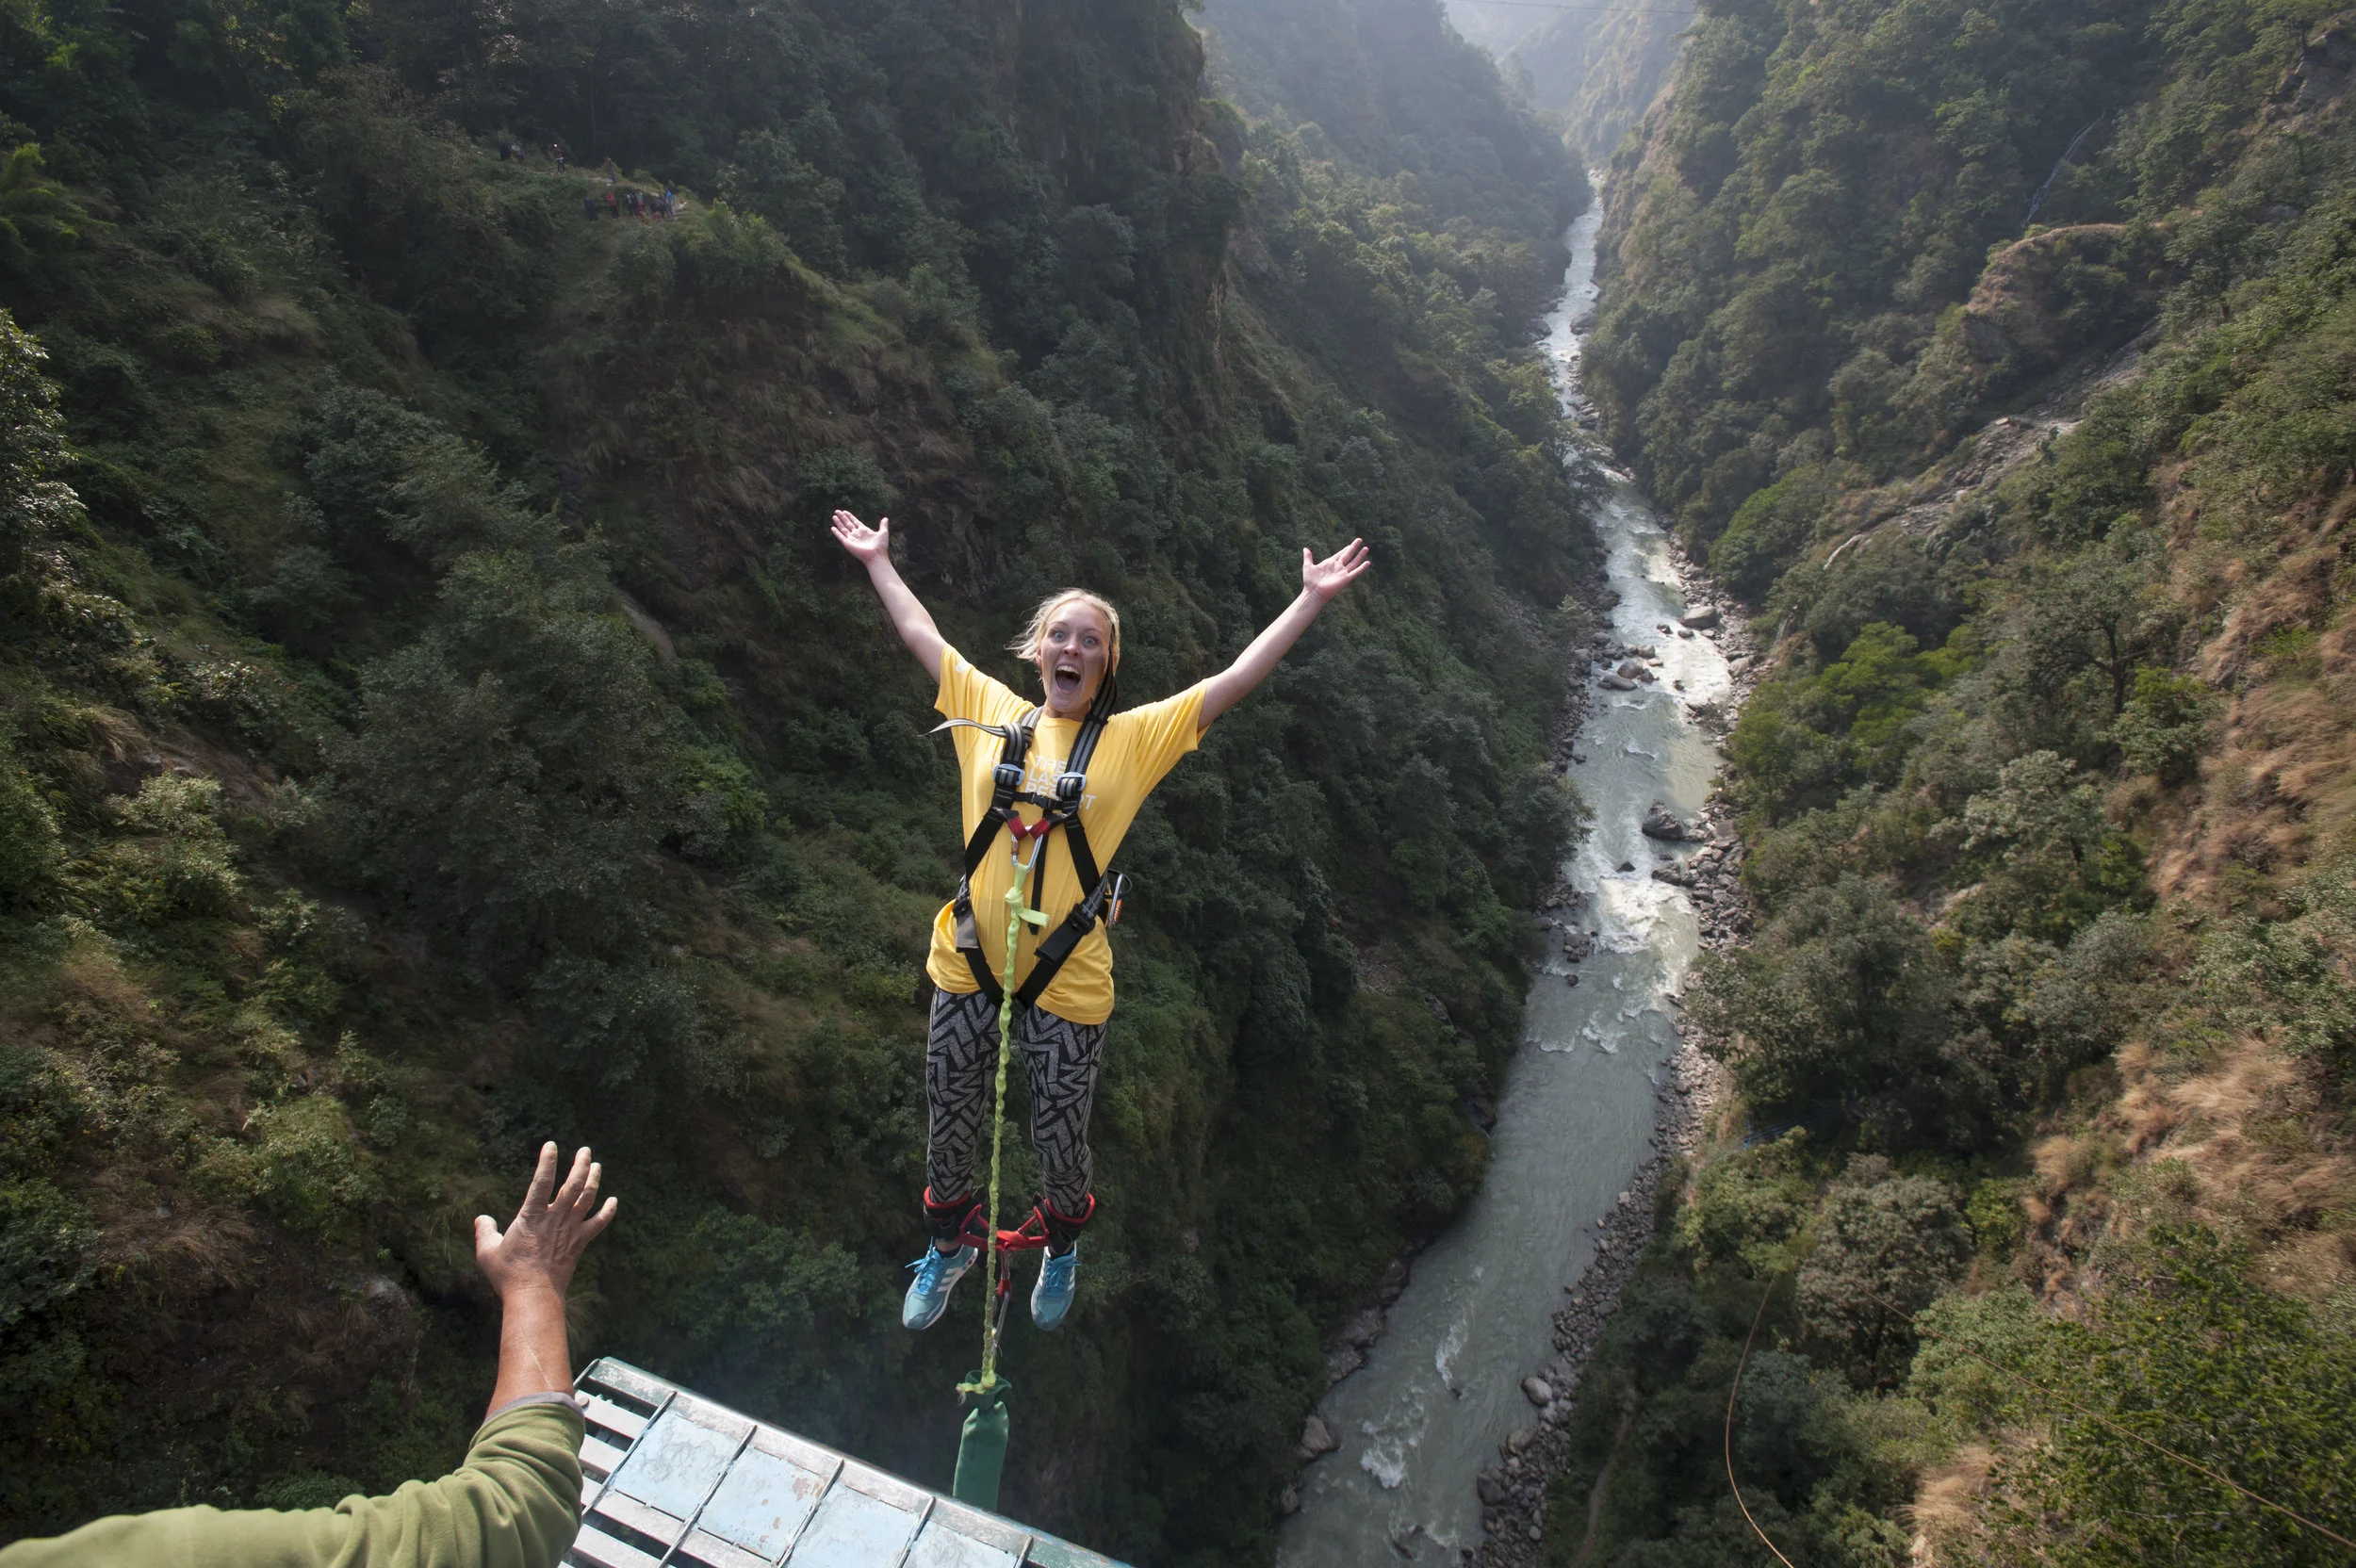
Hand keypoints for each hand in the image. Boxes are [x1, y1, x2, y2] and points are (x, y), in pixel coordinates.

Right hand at [475, 1143, 616, 1302]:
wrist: (534, 1295)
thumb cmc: (509, 1274)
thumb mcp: (487, 1252)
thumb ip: (485, 1231)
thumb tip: (481, 1218)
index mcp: (531, 1216)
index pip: (541, 1182)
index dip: (547, 1162)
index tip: (551, 1146)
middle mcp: (554, 1219)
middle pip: (572, 1185)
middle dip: (580, 1165)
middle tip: (585, 1150)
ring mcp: (570, 1230)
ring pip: (587, 1199)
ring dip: (593, 1180)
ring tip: (596, 1165)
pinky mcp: (579, 1243)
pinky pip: (598, 1224)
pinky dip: (607, 1211)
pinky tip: (613, 1201)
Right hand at [832, 509, 890, 565]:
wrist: (876, 556)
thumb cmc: (880, 546)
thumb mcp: (883, 533)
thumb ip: (883, 525)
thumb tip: (885, 518)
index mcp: (864, 531)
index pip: (855, 522)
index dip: (850, 516)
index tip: (845, 511)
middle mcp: (857, 534)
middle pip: (848, 523)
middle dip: (842, 517)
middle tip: (837, 511)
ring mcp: (852, 539)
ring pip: (843, 528)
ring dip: (838, 522)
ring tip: (834, 516)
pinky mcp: (848, 543)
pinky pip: (841, 536)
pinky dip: (836, 532)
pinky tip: (832, 527)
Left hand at [1302, 538, 1371, 603]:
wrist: (1314, 592)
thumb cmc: (1310, 581)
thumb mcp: (1308, 566)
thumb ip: (1308, 557)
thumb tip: (1305, 548)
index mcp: (1330, 563)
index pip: (1340, 554)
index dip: (1346, 549)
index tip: (1351, 544)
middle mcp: (1338, 567)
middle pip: (1348, 555)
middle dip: (1354, 547)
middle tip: (1360, 539)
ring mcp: (1342, 573)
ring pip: (1354, 562)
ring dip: (1360, 555)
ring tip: (1366, 548)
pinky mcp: (1346, 579)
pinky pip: (1356, 572)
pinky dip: (1362, 568)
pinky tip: (1368, 562)